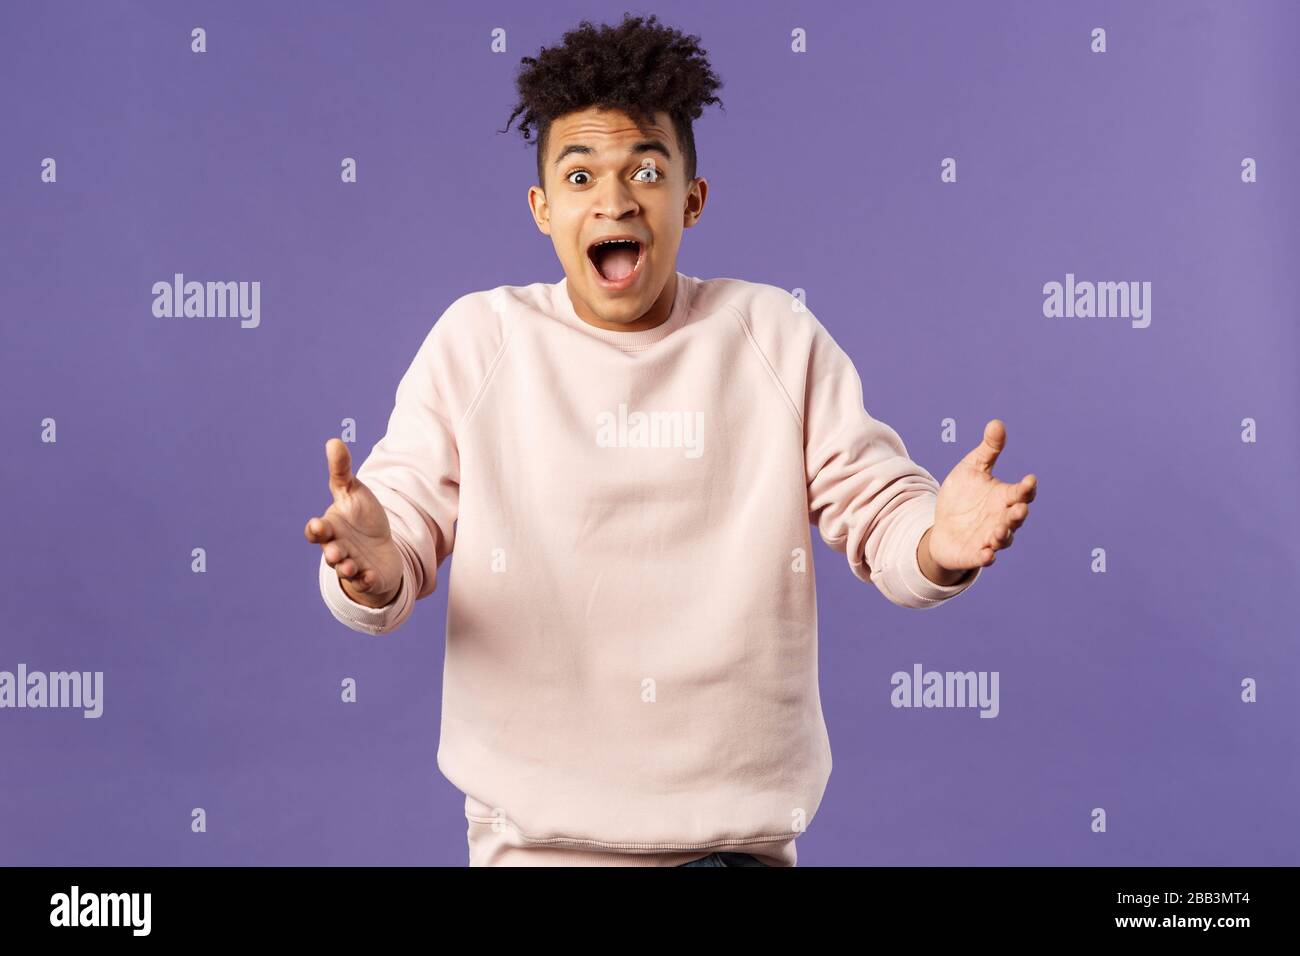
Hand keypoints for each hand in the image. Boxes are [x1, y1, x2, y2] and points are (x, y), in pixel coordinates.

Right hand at [304, 439, 404, 607]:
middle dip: (332, 554)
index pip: (316, 532)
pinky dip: (367, 580)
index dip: (315, 530)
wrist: (381, 547)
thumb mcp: (353, 492)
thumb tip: (334, 441)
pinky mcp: (369, 576)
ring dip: (346, 569)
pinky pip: (366, 581)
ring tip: (351, 566)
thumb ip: (341, 471)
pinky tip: (370, 575)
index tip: (317, 525)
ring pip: (345, 570)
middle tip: (336, 552)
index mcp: (331, 529)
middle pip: (330, 554)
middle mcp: (338, 549)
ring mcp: (353, 565)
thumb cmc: (362, 517)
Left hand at [928, 420, 1036, 571]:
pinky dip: (987, 557)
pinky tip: (987, 555)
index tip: (1029, 480)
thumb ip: (988, 450)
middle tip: (1019, 509)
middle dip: (1018, 514)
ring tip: (999, 532)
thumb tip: (997, 423)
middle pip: (1016, 518)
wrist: (943, 525)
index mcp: (1005, 498)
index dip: (1027, 488)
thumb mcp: (972, 468)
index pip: (1021, 493)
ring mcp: (990, 538)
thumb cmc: (963, 496)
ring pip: (1003, 539)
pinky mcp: (976, 554)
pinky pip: (984, 558)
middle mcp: (1002, 519)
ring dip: (1003, 536)